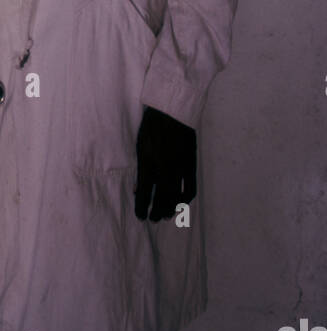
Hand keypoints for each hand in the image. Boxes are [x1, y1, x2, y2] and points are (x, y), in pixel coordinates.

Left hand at [134, 106, 196, 220]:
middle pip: (162, 198)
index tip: (140, 216)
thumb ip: (141, 168)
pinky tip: (180, 203)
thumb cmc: (152, 126)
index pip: (145, 191)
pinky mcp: (191, 165)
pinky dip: (185, 200)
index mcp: (149, 161)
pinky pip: (190, 188)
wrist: (173, 111)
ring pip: (176, 196)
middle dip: (157, 211)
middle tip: (153, 219)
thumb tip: (138, 188)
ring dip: (171, 209)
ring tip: (165, 215)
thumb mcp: (140, 145)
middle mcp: (165, 167)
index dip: (142, 207)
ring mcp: (180, 167)